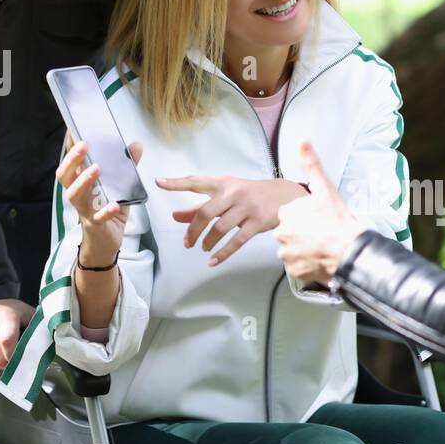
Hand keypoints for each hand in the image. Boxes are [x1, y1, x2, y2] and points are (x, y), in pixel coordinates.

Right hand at [0, 298, 35, 369]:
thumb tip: (52, 342)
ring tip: (2, 350)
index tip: (20, 357)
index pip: (7, 341)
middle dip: (8, 362)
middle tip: (13, 356)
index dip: (14, 355)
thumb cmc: (8, 311)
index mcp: (6, 318)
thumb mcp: (26, 313)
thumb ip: (37, 327)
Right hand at [57, 134, 143, 260]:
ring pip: (76, 194)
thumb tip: (136, 145)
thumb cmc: (108, 211)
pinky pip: (98, 218)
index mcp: (82, 182)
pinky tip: (114, 205)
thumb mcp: (120, 187)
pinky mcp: (95, 225)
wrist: (107, 242)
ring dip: (85, 180)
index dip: (70, 146)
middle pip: (66, 175)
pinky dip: (106, 211)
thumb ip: (127, 166)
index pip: (73, 161)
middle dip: (72, 159)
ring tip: (96, 168)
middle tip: (84, 145)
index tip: (74, 129)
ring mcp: (85, 209)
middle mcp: (79, 194)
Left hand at [155, 174, 306, 266]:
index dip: (176, 183)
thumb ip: (200, 206)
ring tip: (203, 248)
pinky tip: (213, 261)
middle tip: (186, 243)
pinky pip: (237, 241)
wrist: (285, 195)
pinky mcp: (257, 222)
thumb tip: (175, 216)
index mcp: (223, 183)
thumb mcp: (226, 195)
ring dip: (207, 241)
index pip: (196, 182)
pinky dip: (223, 253)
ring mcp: (247, 208)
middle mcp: (234, 193)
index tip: (159, 183)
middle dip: (192, 230)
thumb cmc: (250, 194)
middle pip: (205, 212)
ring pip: (220, 228)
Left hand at [274, 141, 365, 283]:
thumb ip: (312, 165)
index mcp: (287, 213)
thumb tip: (303, 143)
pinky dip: (307, 265)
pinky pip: (298, 267)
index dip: (306, 217)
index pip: (290, 215)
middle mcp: (282, 234)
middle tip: (322, 234)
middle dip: (303, 234)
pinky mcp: (294, 272)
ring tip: (322, 247)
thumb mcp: (326, 189)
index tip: (318, 220)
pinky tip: (320, 258)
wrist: (350, 252)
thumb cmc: (339, 222)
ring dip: (305, 250)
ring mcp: (287, 254)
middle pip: (290, 233)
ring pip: (293, 251)